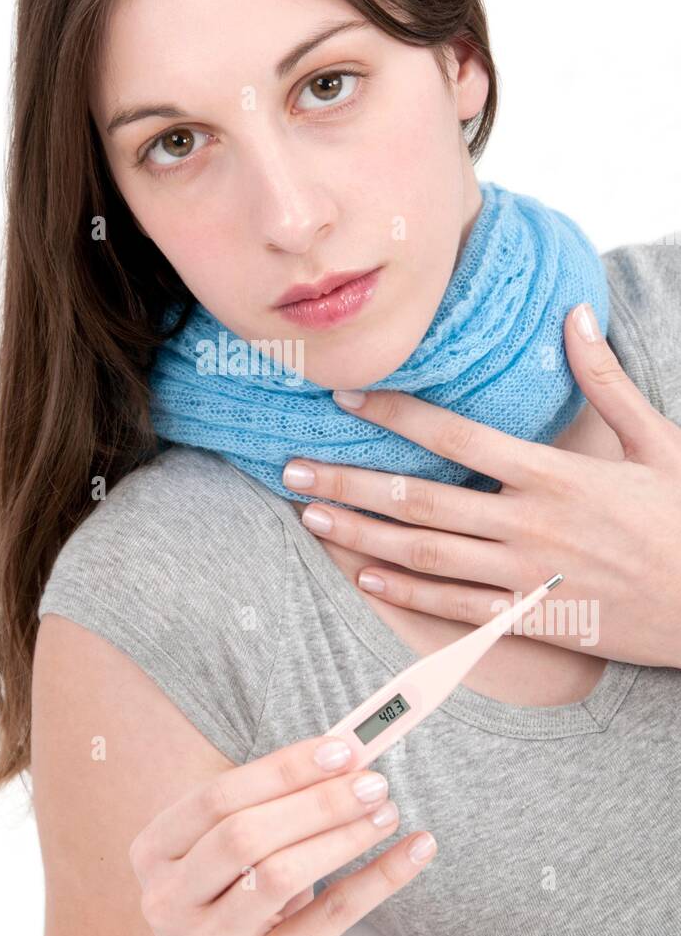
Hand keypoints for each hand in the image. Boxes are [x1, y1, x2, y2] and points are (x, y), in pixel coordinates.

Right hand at [132, 733, 435, 935]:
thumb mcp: (222, 861)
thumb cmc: (226, 908)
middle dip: (316, 799)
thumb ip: (264, 809)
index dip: (282, 768)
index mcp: (155, 853)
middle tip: (371, 779)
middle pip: (245, 833)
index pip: (217, 796)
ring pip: (281, 874)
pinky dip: (379, 879)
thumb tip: (344, 754)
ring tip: (385, 810)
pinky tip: (412, 850)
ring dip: (344, 835)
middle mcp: (169, 899)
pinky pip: (328, 918)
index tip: (340, 748)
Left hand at [284, 303, 680, 668]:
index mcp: (555, 474)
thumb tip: (574, 313)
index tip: (345, 397)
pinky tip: (366, 576)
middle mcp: (530, 525)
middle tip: (293, 471)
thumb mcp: (660, 441)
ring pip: (425, 555)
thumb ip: (606, 380)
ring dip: (362, 534)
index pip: (456, 436)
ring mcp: (526, 578)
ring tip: (311, 516)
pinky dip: (408, 593)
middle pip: (421, 499)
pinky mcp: (533, 622)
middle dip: (350, 482)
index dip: (395, 413)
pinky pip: (456, 609)